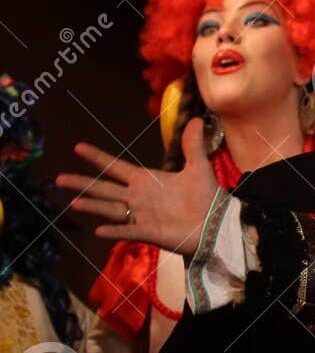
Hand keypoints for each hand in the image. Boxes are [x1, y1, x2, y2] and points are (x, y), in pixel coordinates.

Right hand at [55, 118, 219, 255]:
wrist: (217, 224)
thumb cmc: (206, 198)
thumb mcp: (198, 168)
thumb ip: (192, 145)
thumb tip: (197, 119)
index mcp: (146, 181)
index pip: (116, 167)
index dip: (98, 158)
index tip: (78, 147)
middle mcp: (138, 198)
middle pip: (104, 188)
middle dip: (82, 183)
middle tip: (59, 178)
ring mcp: (142, 216)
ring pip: (110, 210)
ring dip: (93, 206)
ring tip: (73, 203)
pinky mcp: (149, 233)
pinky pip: (128, 232)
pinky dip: (115, 232)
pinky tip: (99, 231)